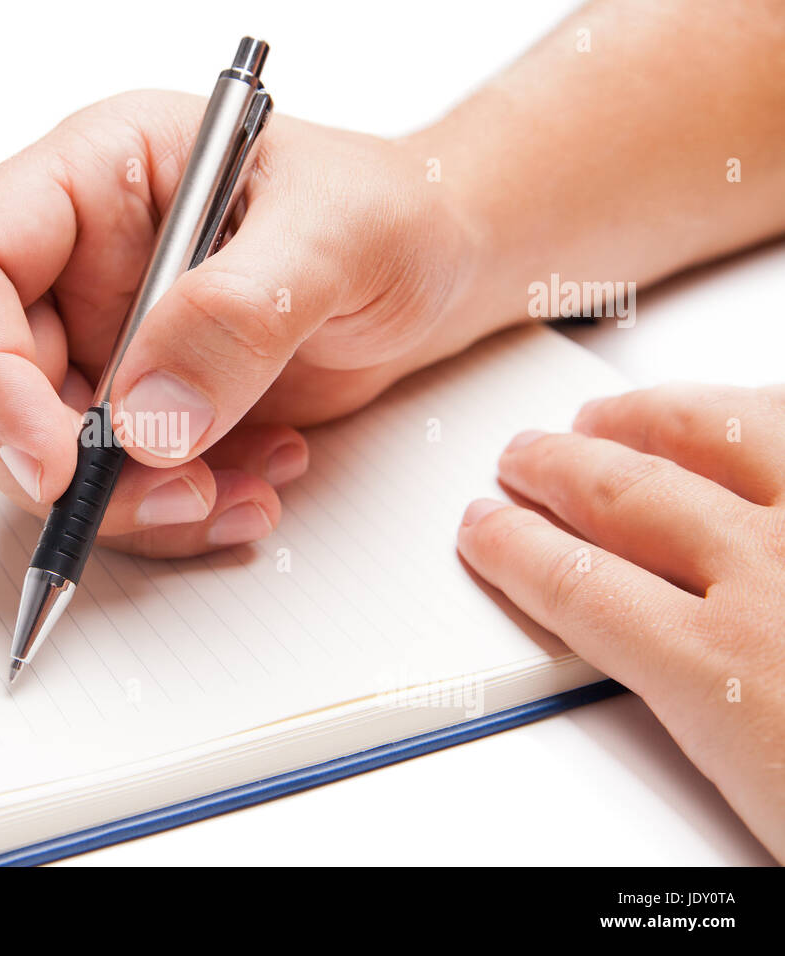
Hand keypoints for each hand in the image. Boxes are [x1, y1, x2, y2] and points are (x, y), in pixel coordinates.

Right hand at [0, 90, 493, 555]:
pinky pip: (114, 487)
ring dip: (129, 502)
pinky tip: (256, 485)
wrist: (443, 270)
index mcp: (97, 176)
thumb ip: (243, 311)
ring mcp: (108, 341)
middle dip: (63, 463)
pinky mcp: (144, 410)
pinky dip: (176, 513)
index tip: (51, 456)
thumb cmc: (400, 212)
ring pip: (43, 451)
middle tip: (169, 494)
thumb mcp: (342, 235)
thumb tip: (148, 418)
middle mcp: (81, 262)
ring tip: (237, 491)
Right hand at [457, 383, 784, 859]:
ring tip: (610, 416)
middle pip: (630, 496)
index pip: (578, 585)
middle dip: (559, 470)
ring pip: (724, 435)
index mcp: (724, 671)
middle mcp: (775, 577)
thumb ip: (693, 719)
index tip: (484, 527)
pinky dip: (761, 413)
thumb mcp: (765, 811)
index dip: (515, 549)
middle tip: (523, 456)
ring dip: (651, 418)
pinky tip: (743, 413)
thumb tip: (656, 685)